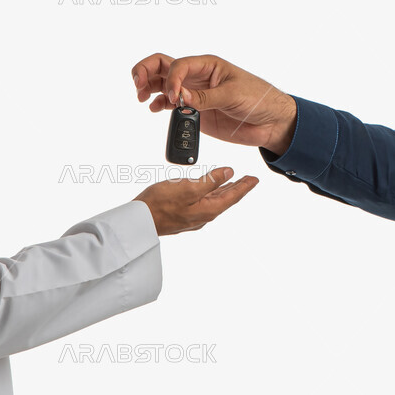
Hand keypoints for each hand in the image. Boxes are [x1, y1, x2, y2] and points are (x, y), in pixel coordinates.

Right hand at [131, 53, 297, 154]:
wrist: (271, 122)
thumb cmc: (259, 100)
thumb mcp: (233, 96)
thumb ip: (205, 98)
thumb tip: (178, 98)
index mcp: (207, 65)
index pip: (178, 65)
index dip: (171, 80)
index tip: (176, 99)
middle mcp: (197, 77)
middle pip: (163, 66)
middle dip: (146, 72)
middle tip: (138, 85)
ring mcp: (194, 94)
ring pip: (163, 84)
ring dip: (149, 87)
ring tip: (141, 97)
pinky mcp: (195, 111)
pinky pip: (171, 104)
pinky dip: (159, 104)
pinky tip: (154, 108)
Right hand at [134, 166, 258, 235]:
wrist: (139, 221)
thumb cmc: (160, 204)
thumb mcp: (189, 188)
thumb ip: (210, 181)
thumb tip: (229, 173)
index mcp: (208, 210)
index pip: (233, 196)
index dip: (245, 186)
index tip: (255, 179)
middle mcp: (203, 215)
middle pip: (226, 199)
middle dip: (238, 188)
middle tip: (248, 180)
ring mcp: (193, 217)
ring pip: (214, 201)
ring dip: (225, 190)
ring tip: (233, 182)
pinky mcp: (183, 215)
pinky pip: (203, 202)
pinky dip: (211, 193)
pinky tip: (208, 190)